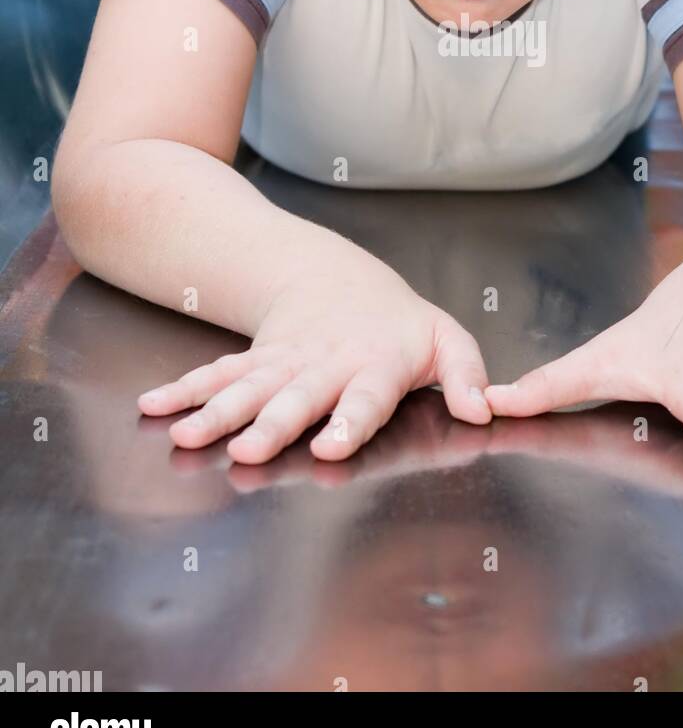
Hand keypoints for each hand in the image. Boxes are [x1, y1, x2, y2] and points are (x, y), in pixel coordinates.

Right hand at [138, 271, 491, 463]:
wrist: (338, 277)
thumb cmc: (401, 323)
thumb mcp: (445, 338)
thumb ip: (466, 374)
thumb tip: (484, 409)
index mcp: (375, 365)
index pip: (365, 397)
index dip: (349, 421)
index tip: (332, 446)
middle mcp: (325, 367)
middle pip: (297, 397)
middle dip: (272, 425)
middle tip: (248, 450)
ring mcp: (285, 363)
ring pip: (248, 388)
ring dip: (217, 412)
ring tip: (186, 435)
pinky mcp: (255, 361)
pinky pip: (217, 373)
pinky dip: (184, 390)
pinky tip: (153, 406)